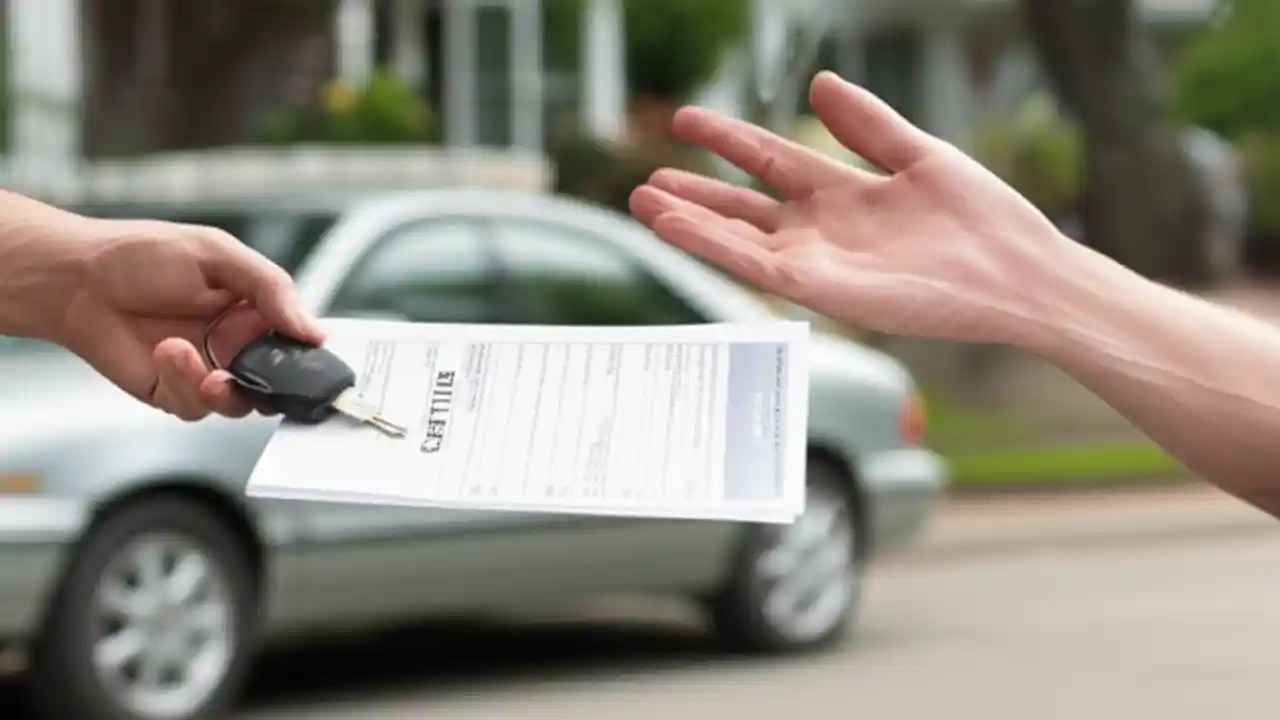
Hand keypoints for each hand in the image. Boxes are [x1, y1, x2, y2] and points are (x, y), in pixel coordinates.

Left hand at [55, 218, 324, 419]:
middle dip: (272, 386)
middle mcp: (234, 344)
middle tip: (256, 374)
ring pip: (238, 404)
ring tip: (194, 360)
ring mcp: (206, 371)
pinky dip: (185, 384)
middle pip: (276, 383)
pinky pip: (196, 408)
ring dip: (221, 389)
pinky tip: (167, 353)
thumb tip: (314, 330)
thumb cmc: (140, 255)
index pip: (296, 341)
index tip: (308, 361)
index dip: (306, 356)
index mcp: (253, 309)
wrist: (75, 279)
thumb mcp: (218, 254)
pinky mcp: (173, 392)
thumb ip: (272, 289)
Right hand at [630, 71, 1078, 348]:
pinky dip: (711, 246)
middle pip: (742, 207)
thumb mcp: (919, 154)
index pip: (769, 160)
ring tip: (641, 202)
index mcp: (843, 193)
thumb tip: (818, 82)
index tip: (684, 120)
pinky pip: (754, 265)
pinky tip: (676, 225)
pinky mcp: (822, 289)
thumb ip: (868, 124)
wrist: (1019, 273)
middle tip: (643, 182)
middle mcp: (822, 229)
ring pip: (738, 238)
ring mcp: (819, 260)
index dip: (727, 140)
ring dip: (688, 222)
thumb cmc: (983, 219)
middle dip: (694, 194)